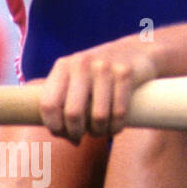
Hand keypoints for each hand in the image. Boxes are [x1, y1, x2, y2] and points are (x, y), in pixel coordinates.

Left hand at [39, 38, 157, 141]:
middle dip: (76, 132)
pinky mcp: (126, 73)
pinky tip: (115, 127)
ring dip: (99, 131)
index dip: (54, 126)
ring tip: (100, 132)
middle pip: (72, 113)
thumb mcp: (77, 75)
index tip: (63, 134)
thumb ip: (64, 99)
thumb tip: (62, 134)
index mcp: (63, 66)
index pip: (48, 104)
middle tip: (81, 137)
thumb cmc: (101, 73)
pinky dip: (116, 126)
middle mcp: (82, 64)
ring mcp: (105, 67)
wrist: (138, 50)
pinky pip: (119, 112)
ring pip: (98, 116)